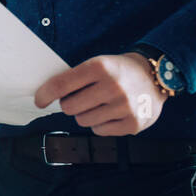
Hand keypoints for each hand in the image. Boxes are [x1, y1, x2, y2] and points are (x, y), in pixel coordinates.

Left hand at [35, 53, 165, 135]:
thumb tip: (45, 96)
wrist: (156, 76)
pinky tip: (112, 113)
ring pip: (83, 121)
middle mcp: (113, 86)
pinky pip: (99, 131)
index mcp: (100, 67)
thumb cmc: (118, 71)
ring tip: (100, 104)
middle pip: (69, 108)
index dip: (45, 94)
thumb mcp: (98, 63)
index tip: (39, 100)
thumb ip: (73, 78)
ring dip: (86, 114)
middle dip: (70, 104)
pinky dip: (100, 124)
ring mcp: (124, 107)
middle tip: (81, 98)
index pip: (62, 84)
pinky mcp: (133, 124)